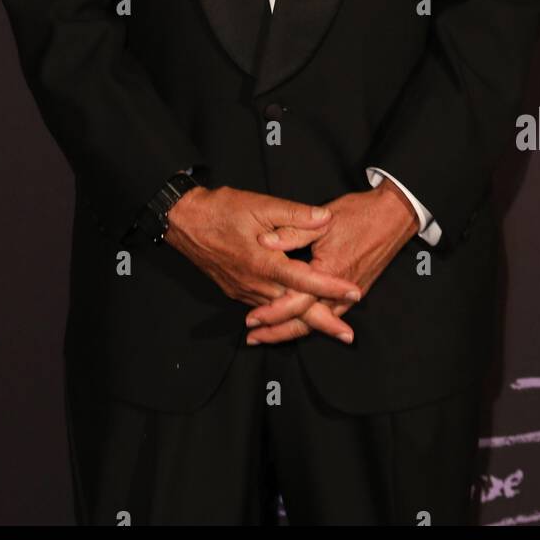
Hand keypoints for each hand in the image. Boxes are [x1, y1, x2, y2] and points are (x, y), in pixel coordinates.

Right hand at [163, 186, 362, 337]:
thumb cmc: (222, 210)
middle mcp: (255, 283)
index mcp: (264, 263)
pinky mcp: (236, 290)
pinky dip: (282, 315)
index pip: (305, 280)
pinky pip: (264, 308)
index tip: (355, 292)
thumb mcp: (260, 205)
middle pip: (295, 309)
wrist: (185, 222)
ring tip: (329, 327)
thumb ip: (295, 214)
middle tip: (348, 334)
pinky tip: (292, 317)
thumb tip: (325, 218)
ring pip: (280, 312)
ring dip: (304, 320)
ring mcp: (244, 290)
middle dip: (323, 322)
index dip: (332, 287)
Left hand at [243, 181, 418, 345]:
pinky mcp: (355, 292)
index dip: (272, 312)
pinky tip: (298, 325)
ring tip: (269, 336)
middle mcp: (341, 290)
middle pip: (306, 321)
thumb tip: (264, 242)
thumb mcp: (323, 220)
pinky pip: (330, 315)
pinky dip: (312, 324)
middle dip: (278, 331)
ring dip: (293, 330)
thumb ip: (292, 232)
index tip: (252, 319)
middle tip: (253, 338)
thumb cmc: (360, 214)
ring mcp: (350, 294)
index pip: (296, 302)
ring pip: (318, 322)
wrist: (394, 215)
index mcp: (330, 272)